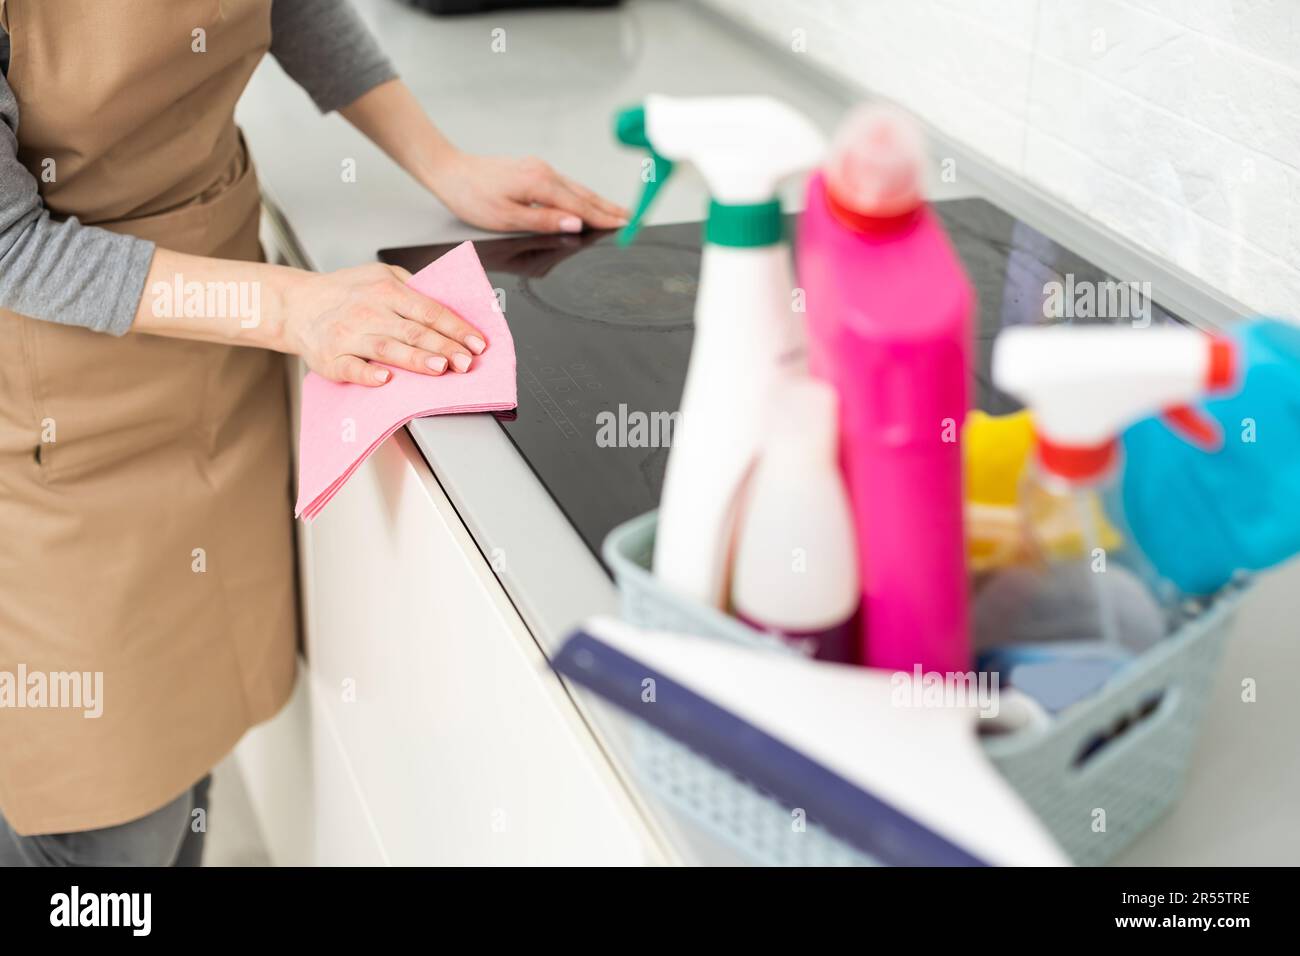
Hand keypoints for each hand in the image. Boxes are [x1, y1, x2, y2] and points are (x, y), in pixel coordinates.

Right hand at [280, 263, 485, 386]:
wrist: (297, 304)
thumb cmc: (346, 292)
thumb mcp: (380, 275)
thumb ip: (412, 289)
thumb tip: (449, 308)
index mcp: (387, 290)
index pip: (430, 310)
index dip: (456, 328)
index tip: (477, 343)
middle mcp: (369, 311)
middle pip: (414, 331)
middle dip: (444, 347)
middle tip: (466, 362)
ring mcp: (349, 335)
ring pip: (388, 348)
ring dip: (415, 359)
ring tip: (440, 368)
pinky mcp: (331, 359)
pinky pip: (352, 367)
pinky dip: (368, 374)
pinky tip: (385, 379)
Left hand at [428, 151, 628, 233]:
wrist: (450, 172)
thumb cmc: (471, 196)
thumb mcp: (506, 217)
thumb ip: (543, 221)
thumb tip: (574, 224)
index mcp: (540, 184)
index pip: (581, 206)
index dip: (605, 218)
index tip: (625, 225)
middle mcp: (544, 172)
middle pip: (584, 195)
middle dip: (609, 209)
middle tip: (632, 219)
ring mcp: (539, 168)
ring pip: (577, 189)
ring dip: (599, 202)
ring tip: (618, 212)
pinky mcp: (533, 169)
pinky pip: (566, 185)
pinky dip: (582, 196)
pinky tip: (588, 202)